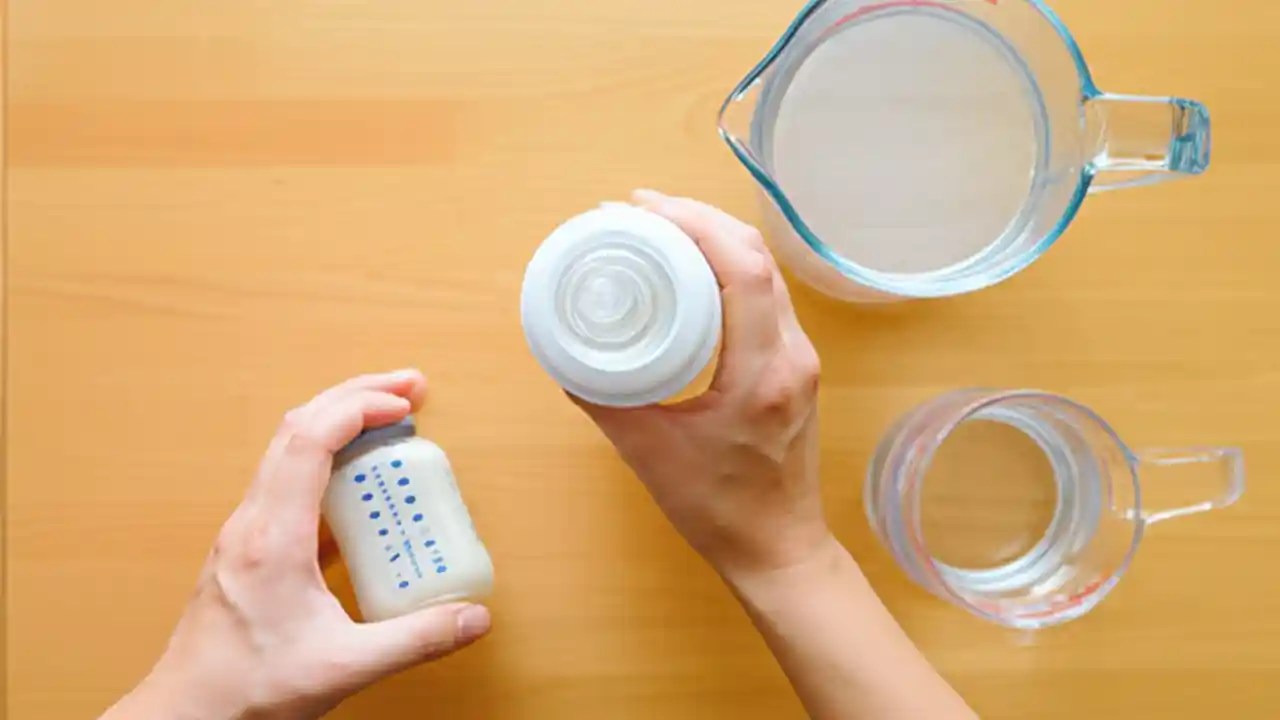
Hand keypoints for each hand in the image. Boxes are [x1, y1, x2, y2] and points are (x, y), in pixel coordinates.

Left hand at [102, 370, 491, 719]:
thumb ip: (415, 640)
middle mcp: (252, 522)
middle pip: (299, 426)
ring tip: (388, 419)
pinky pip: (287, 481)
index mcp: (272, 536)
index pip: (311, 439)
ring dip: (338, 422)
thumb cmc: (246, 690)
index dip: (360, 408)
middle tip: (408, 389)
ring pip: (288, 448)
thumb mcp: (343, 668)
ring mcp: (245, 531)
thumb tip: (473, 617)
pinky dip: (327, 461)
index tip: (405, 403)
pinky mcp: (249, 547)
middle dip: (356, 396)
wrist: (187, 715)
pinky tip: (359, 485)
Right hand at [573, 190, 829, 581]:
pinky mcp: (797, 365)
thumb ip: (604, 400)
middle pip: (756, 257)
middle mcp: (793, 355)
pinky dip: (730, 269)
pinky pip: (766, 296)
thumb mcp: (648, 454)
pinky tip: (692, 270)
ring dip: (716, 240)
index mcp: (763, 374)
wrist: (778, 549)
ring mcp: (802, 358)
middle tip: (641, 209)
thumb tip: (566, 354)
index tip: (641, 207)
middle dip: (699, 218)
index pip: (742, 270)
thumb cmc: (720, 511)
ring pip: (766, 272)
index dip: (694, 223)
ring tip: (661, 228)